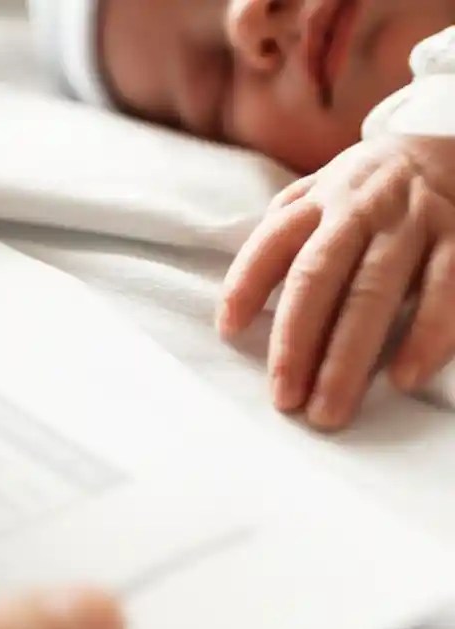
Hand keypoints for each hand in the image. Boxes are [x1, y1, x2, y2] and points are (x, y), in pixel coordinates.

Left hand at [217, 135, 454, 429]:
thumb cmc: (375, 188)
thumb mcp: (326, 191)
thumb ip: (285, 233)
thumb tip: (236, 303)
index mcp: (321, 199)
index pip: (271, 243)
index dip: (245, 285)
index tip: (227, 331)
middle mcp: (363, 208)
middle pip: (317, 277)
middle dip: (295, 342)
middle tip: (285, 399)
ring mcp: (415, 222)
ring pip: (374, 293)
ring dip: (348, 356)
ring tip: (329, 409)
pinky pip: (446, 291)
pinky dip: (425, 336)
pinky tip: (404, 377)